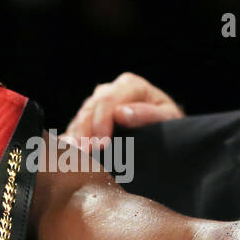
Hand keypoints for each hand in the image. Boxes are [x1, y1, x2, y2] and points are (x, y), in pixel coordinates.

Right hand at [64, 73, 182, 143]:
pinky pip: (75, 127)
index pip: (108, 99)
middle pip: (90, 108)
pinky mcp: (89, 118)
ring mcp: (97, 103)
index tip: (101, 144)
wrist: (165, 130)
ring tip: (77, 155)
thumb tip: (121, 113)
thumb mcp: (168, 118)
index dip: (101, 121)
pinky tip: (72, 152)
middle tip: (87, 153)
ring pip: (80, 117)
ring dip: (77, 137)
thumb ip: (148, 114)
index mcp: (130, 85)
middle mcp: (110, 90)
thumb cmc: (168, 124)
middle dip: (87, 132)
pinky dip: (73, 140)